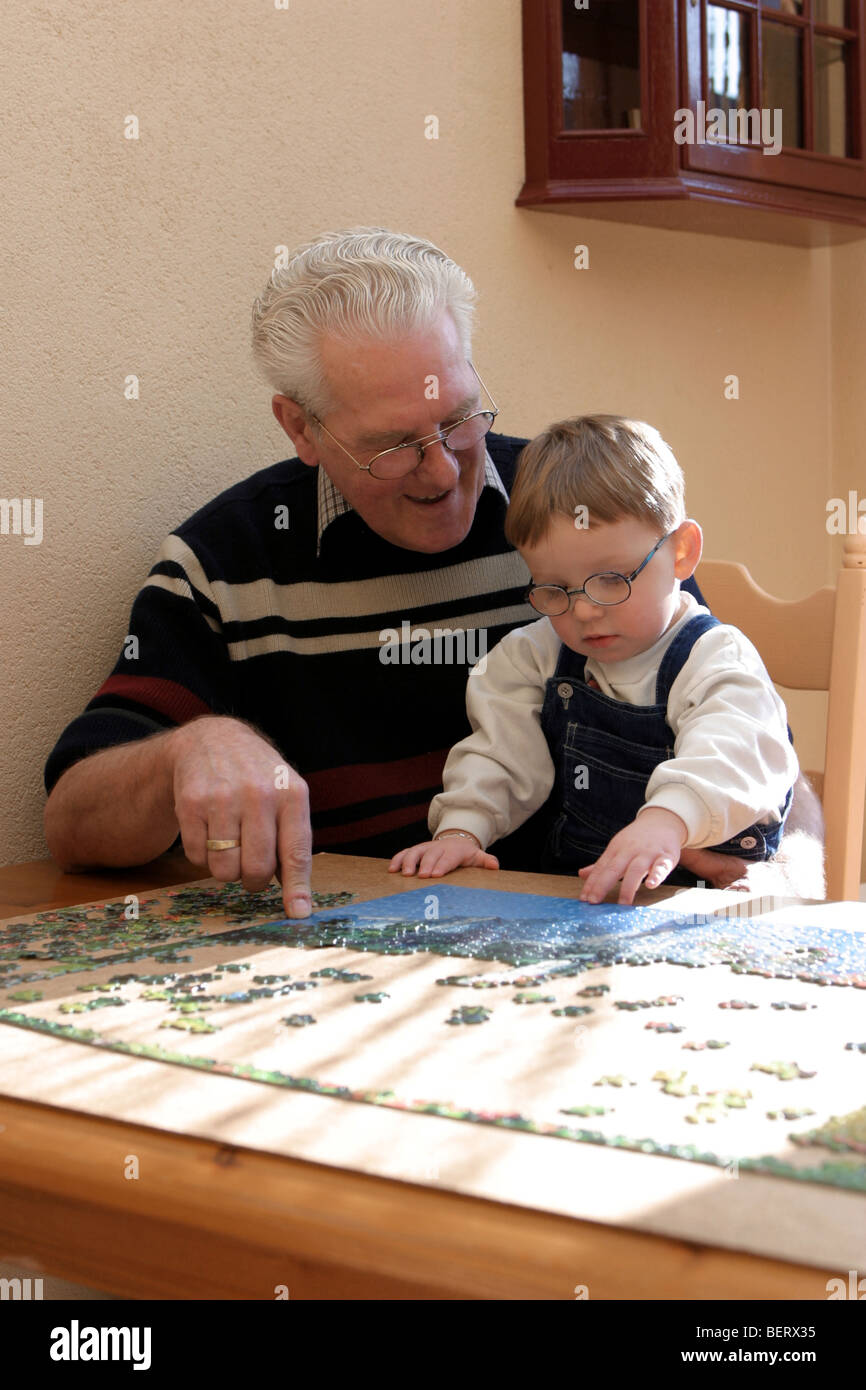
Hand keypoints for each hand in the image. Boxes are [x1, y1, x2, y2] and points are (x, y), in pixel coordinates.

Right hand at [169, 716, 312, 918]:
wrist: (212, 740)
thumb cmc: (258, 777)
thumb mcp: (286, 795)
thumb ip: (293, 841)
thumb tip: (298, 899)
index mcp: (292, 794)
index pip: (296, 852)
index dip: (297, 888)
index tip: (298, 913)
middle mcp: (259, 794)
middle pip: (257, 868)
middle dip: (253, 880)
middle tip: (250, 869)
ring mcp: (223, 798)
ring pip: (224, 869)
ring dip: (226, 869)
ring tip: (230, 843)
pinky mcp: (191, 803)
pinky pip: (197, 858)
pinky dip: (202, 856)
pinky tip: (208, 830)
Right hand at [389, 834, 498, 877]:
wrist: (454, 841)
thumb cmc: (465, 855)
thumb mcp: (476, 857)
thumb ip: (485, 861)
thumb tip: (494, 866)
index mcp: (454, 850)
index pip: (448, 857)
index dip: (442, 865)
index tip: (436, 874)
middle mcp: (438, 847)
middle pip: (431, 855)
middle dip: (425, 865)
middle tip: (421, 876)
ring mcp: (425, 848)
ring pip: (415, 852)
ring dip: (409, 862)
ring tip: (405, 874)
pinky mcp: (415, 850)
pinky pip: (404, 853)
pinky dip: (397, 859)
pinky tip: (392, 870)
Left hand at [577, 807, 687, 904]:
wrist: (661, 821)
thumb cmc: (636, 839)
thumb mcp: (617, 848)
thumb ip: (601, 865)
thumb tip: (581, 875)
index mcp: (616, 849)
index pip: (600, 868)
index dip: (591, 883)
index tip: (584, 899)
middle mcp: (630, 851)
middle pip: (614, 869)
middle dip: (602, 885)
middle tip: (594, 902)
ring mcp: (648, 853)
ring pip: (636, 870)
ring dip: (628, 887)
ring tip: (622, 904)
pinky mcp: (665, 856)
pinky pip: (661, 866)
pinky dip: (656, 875)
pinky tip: (651, 885)